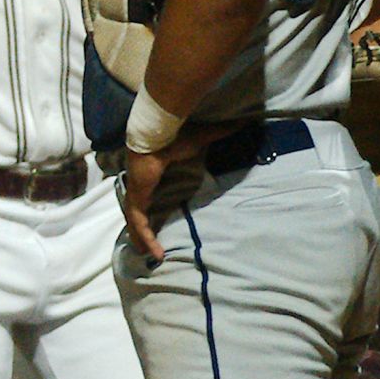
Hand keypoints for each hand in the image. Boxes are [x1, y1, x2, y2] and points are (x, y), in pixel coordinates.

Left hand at [119, 125, 233, 261]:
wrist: (155, 135)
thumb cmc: (174, 137)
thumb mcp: (200, 141)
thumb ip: (219, 134)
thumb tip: (243, 121)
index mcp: (150, 174)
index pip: (148, 193)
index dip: (150, 206)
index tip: (157, 216)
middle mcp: (140, 185)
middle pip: (138, 212)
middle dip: (141, 229)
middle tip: (146, 246)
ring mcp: (136, 194)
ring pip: (136, 223)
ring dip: (142, 239)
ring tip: (150, 256)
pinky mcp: (137, 200)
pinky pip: (140, 225)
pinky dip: (147, 239)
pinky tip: (156, 254)